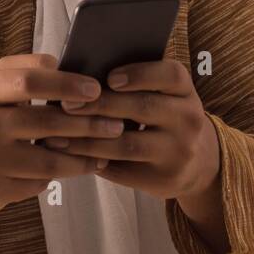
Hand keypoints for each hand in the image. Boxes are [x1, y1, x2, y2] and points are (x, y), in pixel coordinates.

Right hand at [0, 53, 125, 220]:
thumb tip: (64, 65)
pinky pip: (38, 183)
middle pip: (46, 124)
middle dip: (88, 124)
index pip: (28, 82)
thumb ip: (24, 68)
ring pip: (49, 162)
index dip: (66, 84)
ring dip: (83, 156)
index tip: (95, 89)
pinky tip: (75, 167)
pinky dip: (60, 176)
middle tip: (116, 123)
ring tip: (104, 149)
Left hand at [43, 59, 219, 202]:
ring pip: (127, 143)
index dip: (140, 74)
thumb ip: (136, 83)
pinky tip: (69, 156)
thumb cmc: (165, 117)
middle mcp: (189, 120)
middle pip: (142, 108)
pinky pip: (122, 170)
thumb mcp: (164, 96)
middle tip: (66, 104)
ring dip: (87, 139)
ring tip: (55, 134)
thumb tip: (82, 75)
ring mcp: (179, 152)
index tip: (109, 77)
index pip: (171, 75)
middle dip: (100, 105)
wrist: (198, 162)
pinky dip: (93, 161)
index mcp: (185, 91)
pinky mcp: (163, 179)